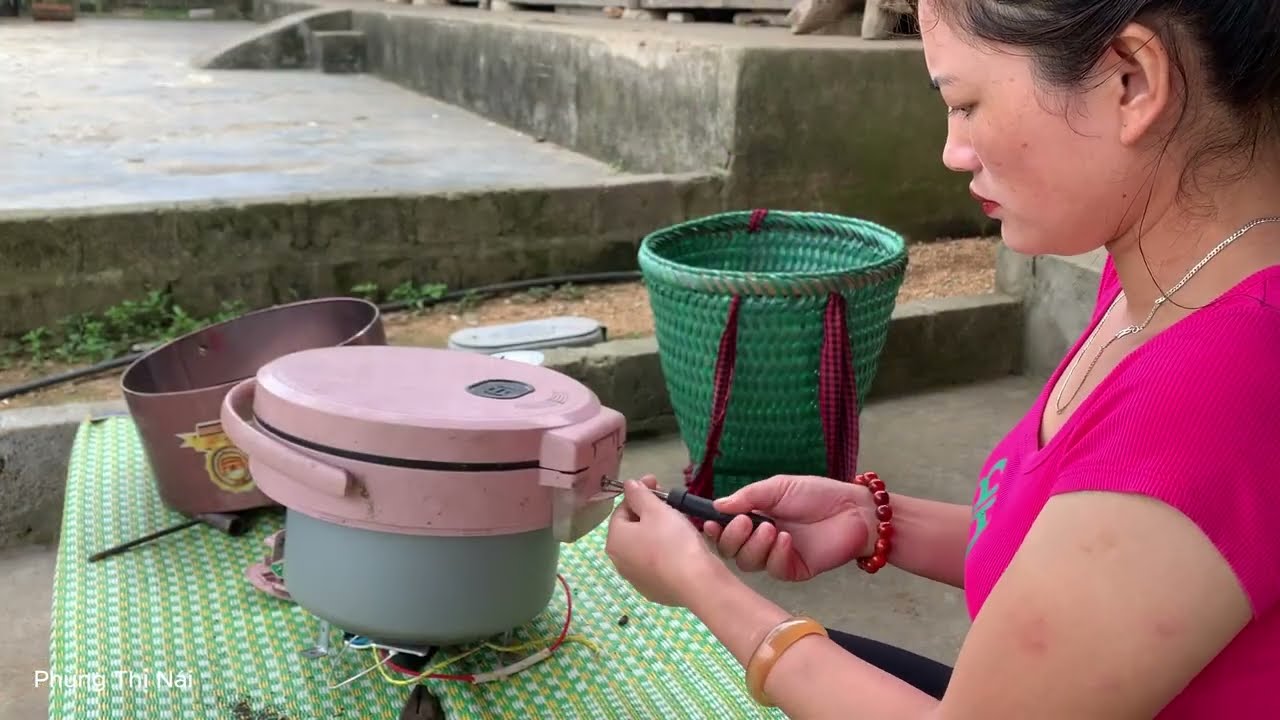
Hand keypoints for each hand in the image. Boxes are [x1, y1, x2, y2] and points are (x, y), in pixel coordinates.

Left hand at [605, 475, 718, 607]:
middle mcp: (619, 562)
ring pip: (644, 546)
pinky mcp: (654, 590)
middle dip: (648, 512)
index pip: (621, 509)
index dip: (639, 493)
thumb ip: (639, 494)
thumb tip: (628, 485)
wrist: (696, 583)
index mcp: (615, 540)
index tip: (656, 482)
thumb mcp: (656, 510)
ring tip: (676, 522)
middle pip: (631, 529)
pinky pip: (656, 563)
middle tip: (668, 502)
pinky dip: (664, 551)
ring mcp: (636, 579)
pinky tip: (680, 547)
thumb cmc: (673, 541)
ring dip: (656, 531)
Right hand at [705, 475, 873, 581]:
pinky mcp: (794, 569)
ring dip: (754, 546)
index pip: (726, 529)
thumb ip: (748, 497)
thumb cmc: (817, 494)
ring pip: (748, 564)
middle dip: (732, 538)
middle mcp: (762, 539)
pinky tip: (787, 540)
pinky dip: (776, 555)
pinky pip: (773, 570)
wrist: (853, 510)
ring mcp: (777, 556)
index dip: (715, 529)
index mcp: (755, 517)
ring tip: (772, 528)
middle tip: (745, 522)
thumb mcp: (778, 487)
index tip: (709, 523)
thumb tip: (717, 505)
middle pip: (731, 551)